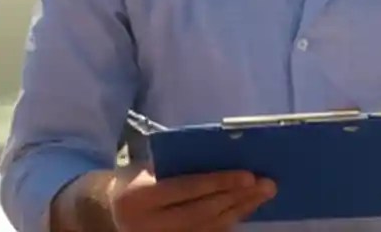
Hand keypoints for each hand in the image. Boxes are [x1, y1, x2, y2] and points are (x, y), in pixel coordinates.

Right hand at [110, 169, 275, 231]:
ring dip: (240, 211)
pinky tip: (245, 210)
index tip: (248, 175)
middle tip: (266, 185)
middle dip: (238, 198)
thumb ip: (177, 167)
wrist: (113, 214)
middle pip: (203, 212)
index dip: (218, 182)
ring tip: (262, 195)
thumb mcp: (148, 169)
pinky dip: (228, 223)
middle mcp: (149, 225)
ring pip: (209, 228)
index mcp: (139, 198)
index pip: (186, 189)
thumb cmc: (137, 182)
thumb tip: (225, 156)